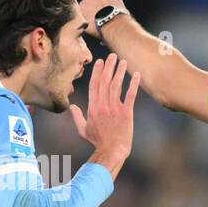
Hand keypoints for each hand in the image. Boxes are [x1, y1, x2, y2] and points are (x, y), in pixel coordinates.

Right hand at [70, 54, 138, 178]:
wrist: (111, 151)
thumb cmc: (98, 142)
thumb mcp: (83, 130)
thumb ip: (77, 116)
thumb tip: (71, 107)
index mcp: (93, 107)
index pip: (94, 85)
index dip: (98, 72)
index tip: (100, 62)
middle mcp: (103, 105)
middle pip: (105, 81)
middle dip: (109, 67)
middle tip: (112, 56)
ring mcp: (115, 108)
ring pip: (116, 85)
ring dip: (120, 72)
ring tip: (123, 61)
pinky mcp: (126, 113)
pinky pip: (130, 95)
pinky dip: (133, 84)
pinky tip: (136, 75)